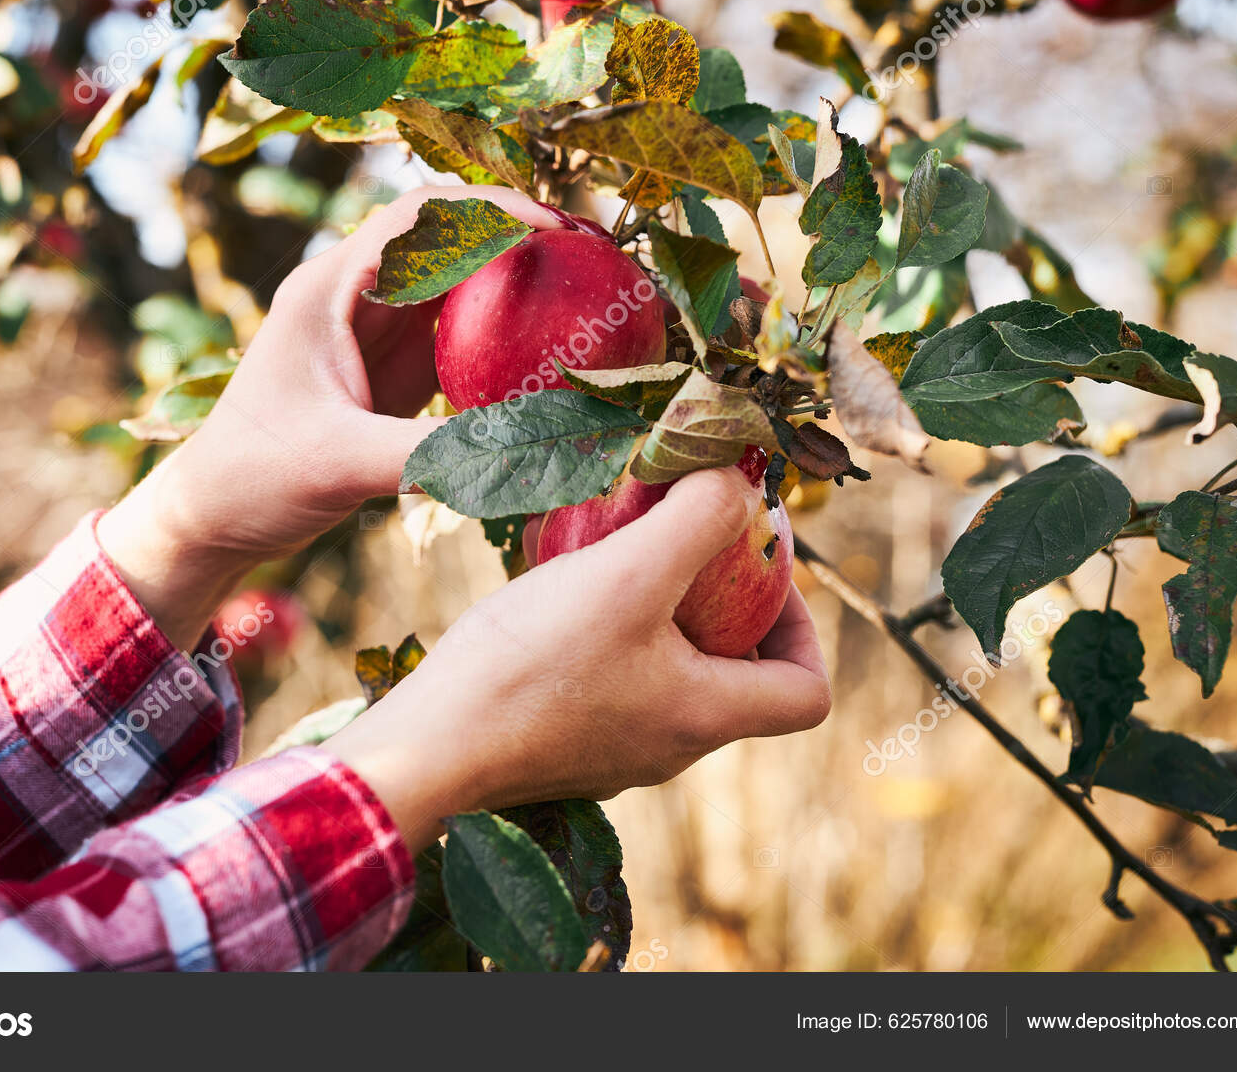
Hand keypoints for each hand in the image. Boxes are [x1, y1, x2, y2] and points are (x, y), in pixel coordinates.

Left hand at [98, 185, 563, 648]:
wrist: (211, 515)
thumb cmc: (254, 477)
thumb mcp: (340, 464)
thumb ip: (428, 455)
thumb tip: (525, 451)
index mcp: (331, 289)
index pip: (422, 216)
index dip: (493, 210)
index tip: (556, 233)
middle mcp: (354, 296)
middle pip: (449, 237)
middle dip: (520, 236)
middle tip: (593, 258)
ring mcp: (373, 332)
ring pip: (457, 283)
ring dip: (515, 281)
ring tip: (586, 291)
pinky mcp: (388, 370)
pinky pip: (456, 334)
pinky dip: (502, 334)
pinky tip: (548, 350)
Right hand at [324, 468, 831, 851]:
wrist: (428, 745)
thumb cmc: (530, 665)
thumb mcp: (628, 573)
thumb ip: (697, 519)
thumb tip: (739, 481)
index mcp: (705, 718)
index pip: (808, 693)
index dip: (806, 625)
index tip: (763, 568)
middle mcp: (671, 749)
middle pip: (739, 678)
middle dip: (727, 604)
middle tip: (686, 543)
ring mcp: (615, 754)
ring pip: (672, 677)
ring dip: (663, 616)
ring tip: (619, 558)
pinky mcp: (564, 747)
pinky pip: (614, 686)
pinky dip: (609, 636)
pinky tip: (561, 595)